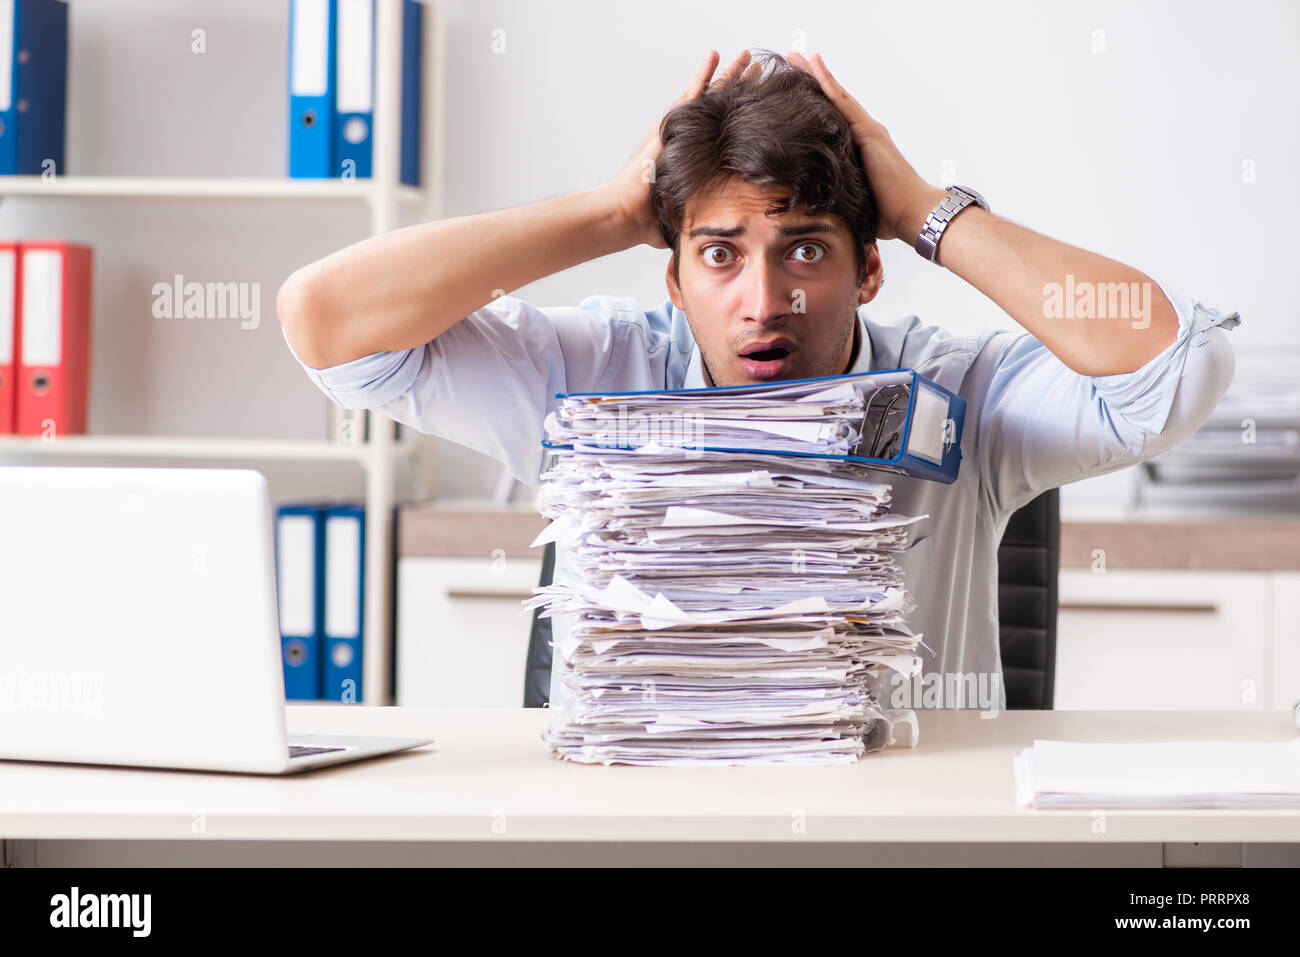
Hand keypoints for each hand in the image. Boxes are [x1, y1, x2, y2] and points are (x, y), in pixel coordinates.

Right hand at [608, 49, 759, 248]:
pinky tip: (716, 54)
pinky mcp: (670, 126)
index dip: (743, 120)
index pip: (724, 132)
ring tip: (748, 56)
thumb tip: (718, 238)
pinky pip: (692, 94)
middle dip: (742, 90)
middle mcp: (687, 138)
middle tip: (762, 72)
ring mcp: (679, 129)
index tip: (763, 109)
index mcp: (693, 156)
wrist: (628, 214)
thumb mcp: (687, 215)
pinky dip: (704, 74)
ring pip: (711, 95)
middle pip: (721, 108)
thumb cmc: (649, 220)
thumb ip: (703, 218)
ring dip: (730, 75)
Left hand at [785, 50, 943, 243]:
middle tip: (791, 60)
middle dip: (811, 82)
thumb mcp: (851, 203)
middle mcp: (864, 134)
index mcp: (858, 150)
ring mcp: (867, 130)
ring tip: (796, 54)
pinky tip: (814, 62)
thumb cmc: (887, 216)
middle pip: (832, 102)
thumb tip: (811, 210)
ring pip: (836, 95)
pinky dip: (827, 81)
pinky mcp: (868, 132)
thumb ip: (836, 197)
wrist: (913, 214)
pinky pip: (842, 101)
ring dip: (815, 74)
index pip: (831, 121)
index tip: (794, 92)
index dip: (814, 104)